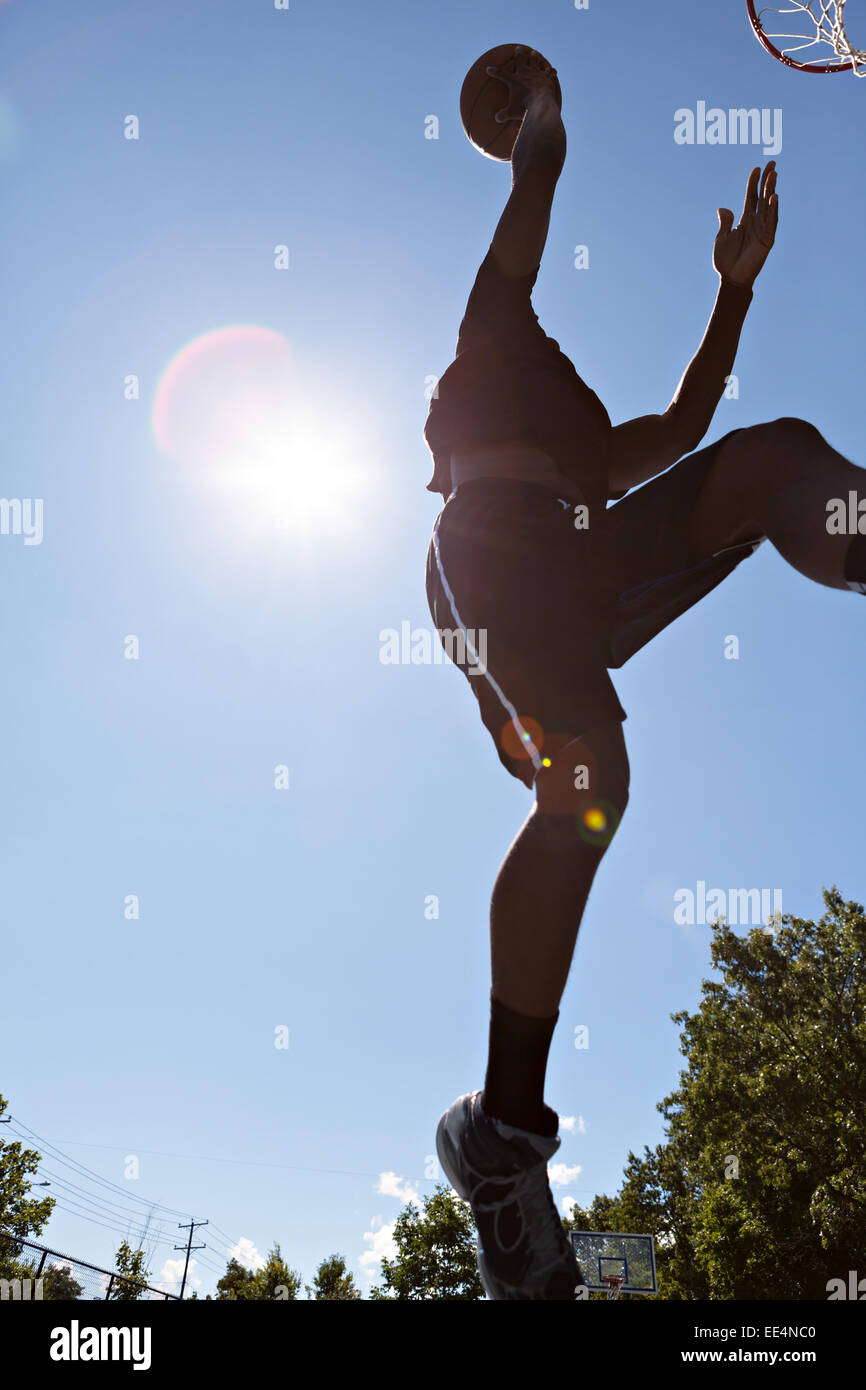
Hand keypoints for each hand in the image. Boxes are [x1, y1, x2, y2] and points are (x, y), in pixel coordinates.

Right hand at [486, 46, 558, 122]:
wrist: (540, 103)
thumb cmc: (524, 108)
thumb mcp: (511, 113)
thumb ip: (503, 115)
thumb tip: (497, 119)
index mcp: (514, 80)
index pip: (501, 74)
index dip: (494, 71)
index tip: (488, 69)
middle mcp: (525, 73)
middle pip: (520, 60)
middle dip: (518, 54)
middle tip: (518, 48)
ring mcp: (536, 74)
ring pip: (535, 61)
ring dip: (535, 57)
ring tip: (535, 53)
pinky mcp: (546, 78)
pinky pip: (549, 72)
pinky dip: (551, 71)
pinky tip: (554, 70)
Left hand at [714, 162, 777, 286]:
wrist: (731, 279)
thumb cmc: (726, 261)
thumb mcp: (721, 238)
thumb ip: (725, 223)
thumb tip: (722, 208)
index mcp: (745, 220)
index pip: (750, 197)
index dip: (753, 183)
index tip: (756, 168)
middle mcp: (756, 222)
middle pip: (762, 197)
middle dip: (767, 181)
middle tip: (772, 163)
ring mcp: (763, 230)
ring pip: (768, 206)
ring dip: (771, 190)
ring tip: (774, 175)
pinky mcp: (768, 240)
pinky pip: (771, 222)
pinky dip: (773, 209)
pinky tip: (774, 197)